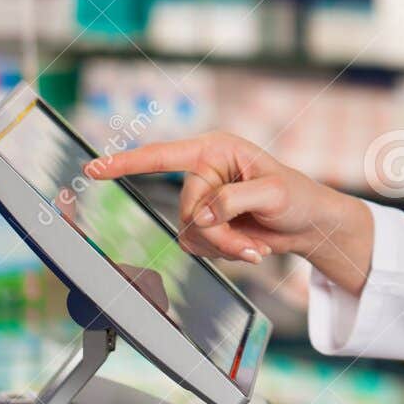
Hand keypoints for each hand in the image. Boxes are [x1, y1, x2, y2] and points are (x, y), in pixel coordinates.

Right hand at [83, 131, 374, 294]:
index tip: (94, 169)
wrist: (308, 224)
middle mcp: (204, 172)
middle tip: (249, 239)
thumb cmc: (297, 197)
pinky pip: (198, 247)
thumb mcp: (273, 193)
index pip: (163, 155)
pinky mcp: (207, 226)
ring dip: (223, 245)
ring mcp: (203, 201)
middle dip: (218, 230)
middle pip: (186, 208)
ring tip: (254, 243)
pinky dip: (224, 253)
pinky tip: (249, 248)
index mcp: (216, 151)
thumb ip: (232, 201)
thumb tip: (202, 215)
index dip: (126, 163)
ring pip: (190, 232)